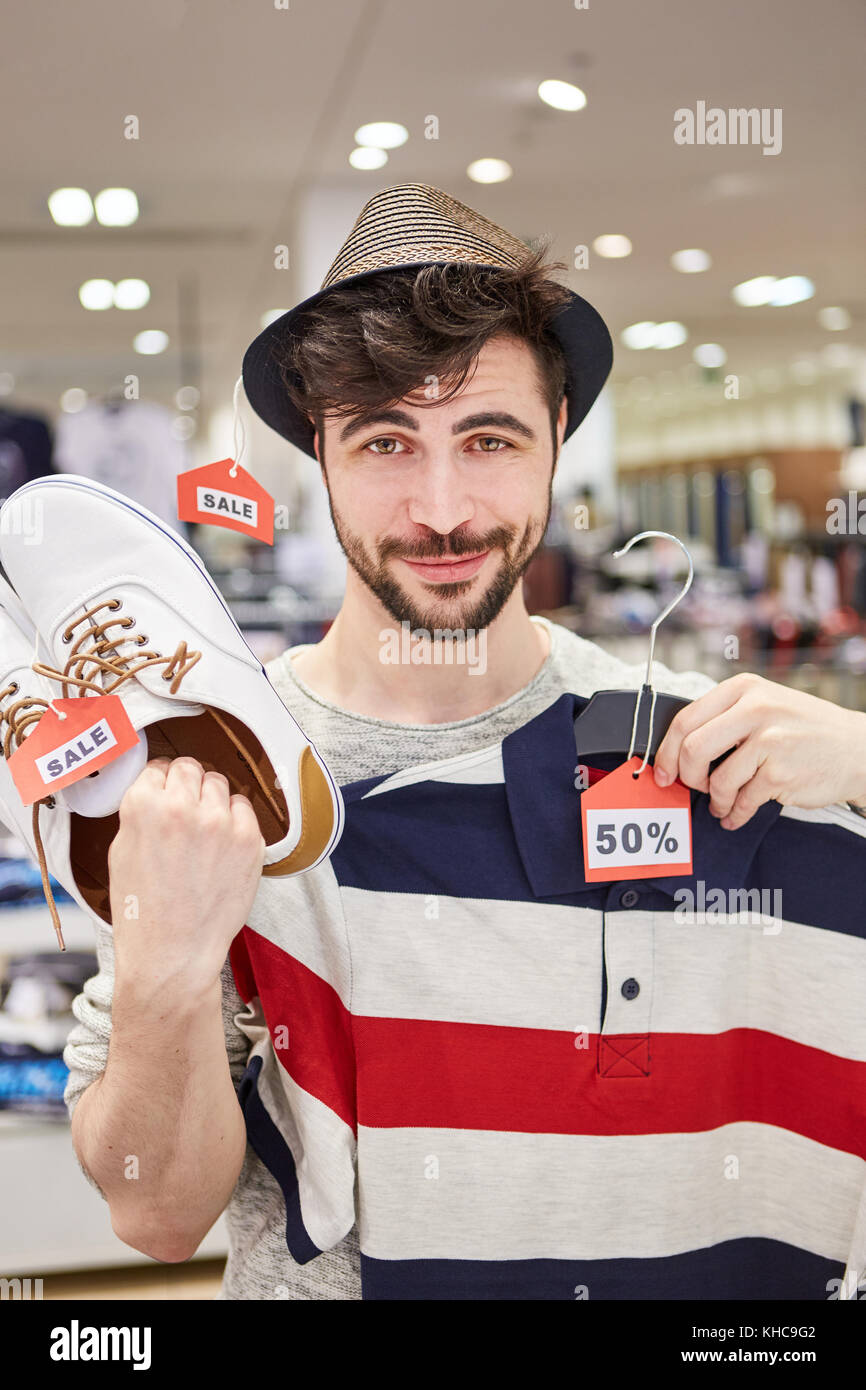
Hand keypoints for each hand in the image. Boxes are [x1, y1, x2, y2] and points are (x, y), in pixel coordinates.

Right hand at [107, 756, 264, 990]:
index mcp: (143, 805)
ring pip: (220, 783)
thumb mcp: (121, 851)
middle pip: (191, 768)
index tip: (164, 795)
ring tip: (204, 832)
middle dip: (186, 786)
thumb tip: (159, 788)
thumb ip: (141, 812)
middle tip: (185, 811)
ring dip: (211, 801)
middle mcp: (183, 806)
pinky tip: (222, 845)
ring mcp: (220, 822)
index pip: (159, 767)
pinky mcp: (249, 839)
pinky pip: (245, 808)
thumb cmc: (142, 910)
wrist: (173, 952)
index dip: (161, 783)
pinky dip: (235, 820)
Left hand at [652, 671, 865, 830]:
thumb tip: (678, 750)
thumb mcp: (765, 705)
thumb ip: (725, 719)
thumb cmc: (805, 729)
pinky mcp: (780, 773)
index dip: (666, 751)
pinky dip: (735, 814)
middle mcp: (755, 709)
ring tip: (724, 804)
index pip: (686, 719)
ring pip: (717, 780)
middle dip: (687, 776)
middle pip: (693, 748)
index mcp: (743, 689)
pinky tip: (737, 814)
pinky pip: (742, 801)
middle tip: (692, 787)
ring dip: (716, 800)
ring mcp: (770, 741)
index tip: (663, 770)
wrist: (857, 748)